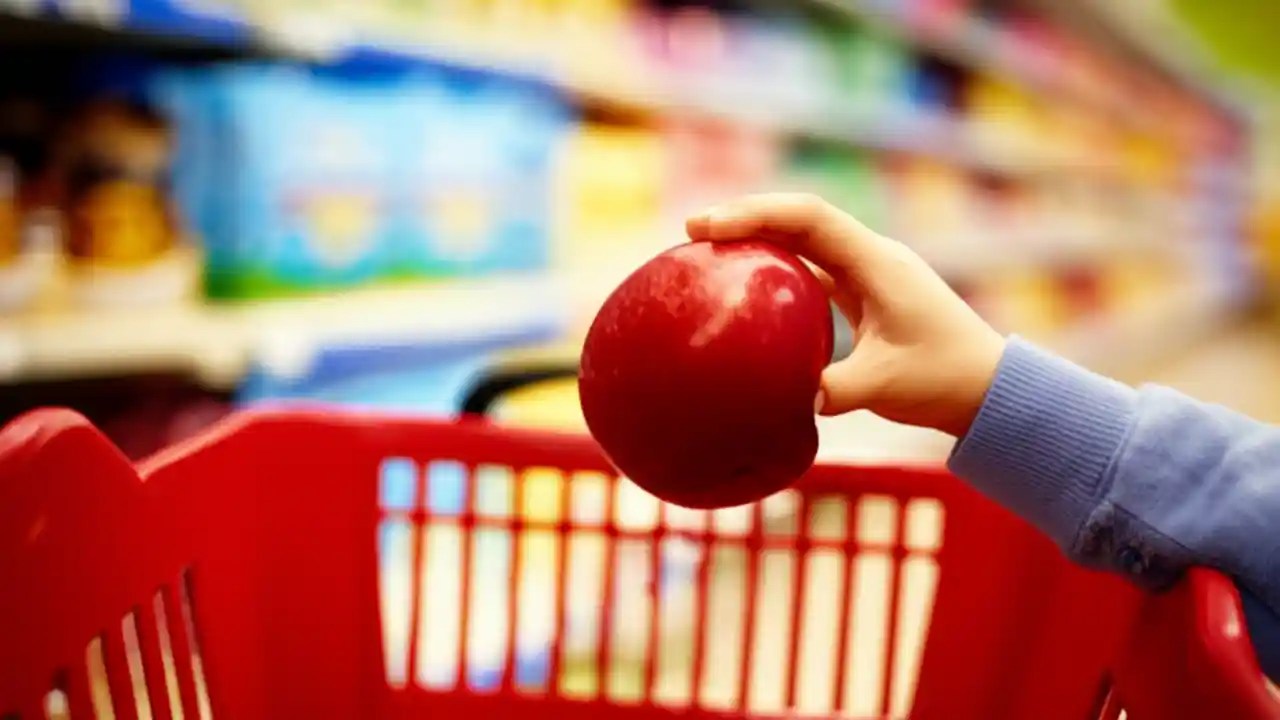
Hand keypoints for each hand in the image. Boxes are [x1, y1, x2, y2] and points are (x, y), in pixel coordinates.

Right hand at [686, 193, 1004, 437]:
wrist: (989, 388)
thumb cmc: (945, 380)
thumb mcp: (885, 386)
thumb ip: (834, 388)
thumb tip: (783, 396)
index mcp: (876, 263)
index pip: (808, 218)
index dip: (755, 214)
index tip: (709, 226)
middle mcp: (870, 258)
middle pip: (799, 219)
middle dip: (746, 217)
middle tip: (692, 230)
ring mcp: (867, 274)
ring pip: (804, 241)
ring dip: (759, 238)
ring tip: (709, 252)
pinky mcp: (863, 296)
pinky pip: (812, 271)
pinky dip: (776, 270)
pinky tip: (746, 288)